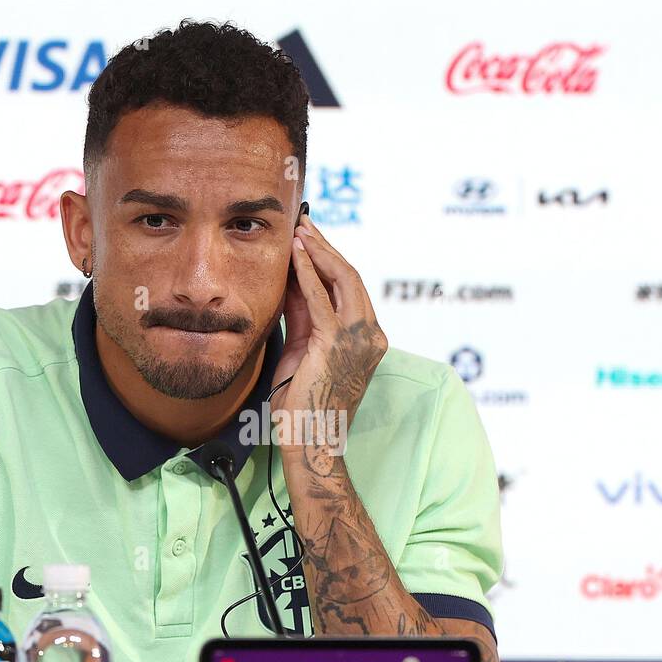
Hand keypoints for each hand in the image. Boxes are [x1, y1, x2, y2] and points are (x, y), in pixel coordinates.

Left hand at [272, 210, 387, 472]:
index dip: (328, 261)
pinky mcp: (337, 343)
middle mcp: (370, 336)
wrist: (309, 439)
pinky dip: (308, 272)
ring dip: (319, 251)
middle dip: (326, 247)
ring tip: (300, 230)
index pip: (349, 289)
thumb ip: (302, 315)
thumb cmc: (302, 405)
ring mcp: (359, 339)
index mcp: (367, 339)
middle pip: (351, 278)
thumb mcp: (302, 349)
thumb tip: (291, 278)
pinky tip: (295, 253)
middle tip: (305, 223)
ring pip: (344, 280)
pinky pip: (322, 298)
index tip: (309, 238)